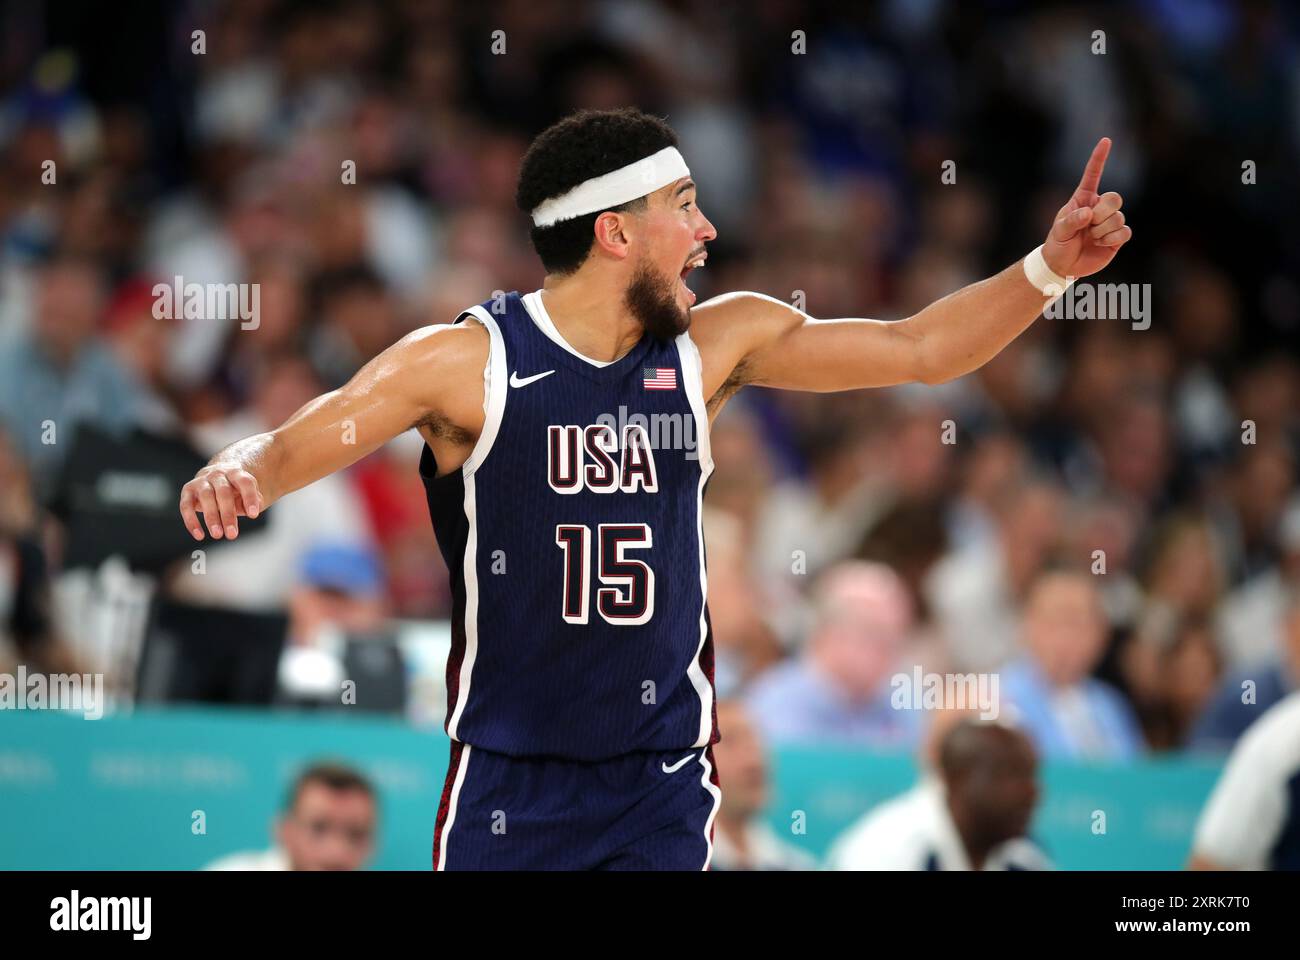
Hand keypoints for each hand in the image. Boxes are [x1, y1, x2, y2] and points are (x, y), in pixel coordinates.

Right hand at [179, 463, 262, 540]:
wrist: (218, 476)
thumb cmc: (236, 489)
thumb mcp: (248, 493)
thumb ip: (254, 501)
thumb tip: (252, 511)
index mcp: (236, 473)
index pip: (245, 482)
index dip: (250, 498)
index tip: (253, 516)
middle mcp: (218, 474)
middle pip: (224, 492)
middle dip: (228, 515)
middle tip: (232, 534)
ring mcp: (201, 481)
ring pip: (205, 497)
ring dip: (211, 517)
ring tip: (217, 535)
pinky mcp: (188, 490)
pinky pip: (186, 505)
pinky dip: (191, 521)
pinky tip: (199, 535)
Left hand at [1043, 137, 1131, 278]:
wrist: (1063, 265)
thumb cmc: (1058, 243)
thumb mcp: (1060, 231)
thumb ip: (1072, 221)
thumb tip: (1088, 213)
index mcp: (1084, 199)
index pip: (1093, 175)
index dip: (1099, 158)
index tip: (1105, 140)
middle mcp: (1099, 207)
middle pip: (1114, 198)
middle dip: (1103, 212)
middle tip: (1089, 224)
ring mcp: (1110, 222)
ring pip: (1118, 218)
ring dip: (1102, 230)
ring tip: (1090, 237)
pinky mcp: (1117, 237)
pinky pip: (1124, 232)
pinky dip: (1111, 239)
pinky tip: (1101, 244)